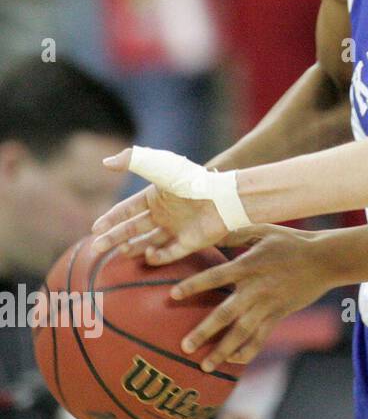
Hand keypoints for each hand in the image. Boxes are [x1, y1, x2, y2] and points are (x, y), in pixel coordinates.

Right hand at [91, 148, 232, 263]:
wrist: (221, 198)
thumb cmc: (189, 180)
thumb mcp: (158, 167)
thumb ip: (132, 161)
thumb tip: (105, 161)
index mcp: (156, 196)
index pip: (127, 210)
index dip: (110, 219)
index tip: (95, 229)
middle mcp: (165, 213)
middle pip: (133, 229)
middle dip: (113, 238)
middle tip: (95, 248)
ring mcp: (178, 228)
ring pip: (148, 243)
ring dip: (132, 248)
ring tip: (122, 251)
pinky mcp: (191, 242)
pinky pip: (169, 254)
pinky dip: (156, 257)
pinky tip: (149, 252)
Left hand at [169, 224, 337, 371]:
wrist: (325, 259)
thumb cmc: (292, 242)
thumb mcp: (263, 230)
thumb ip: (235, 233)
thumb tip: (208, 231)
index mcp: (248, 265)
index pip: (216, 276)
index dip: (194, 285)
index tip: (173, 295)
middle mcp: (256, 288)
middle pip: (226, 313)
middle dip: (205, 330)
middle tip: (185, 346)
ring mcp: (268, 304)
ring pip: (242, 332)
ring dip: (223, 350)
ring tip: (205, 365)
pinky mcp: (279, 314)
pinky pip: (261, 337)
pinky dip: (247, 351)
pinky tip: (233, 361)